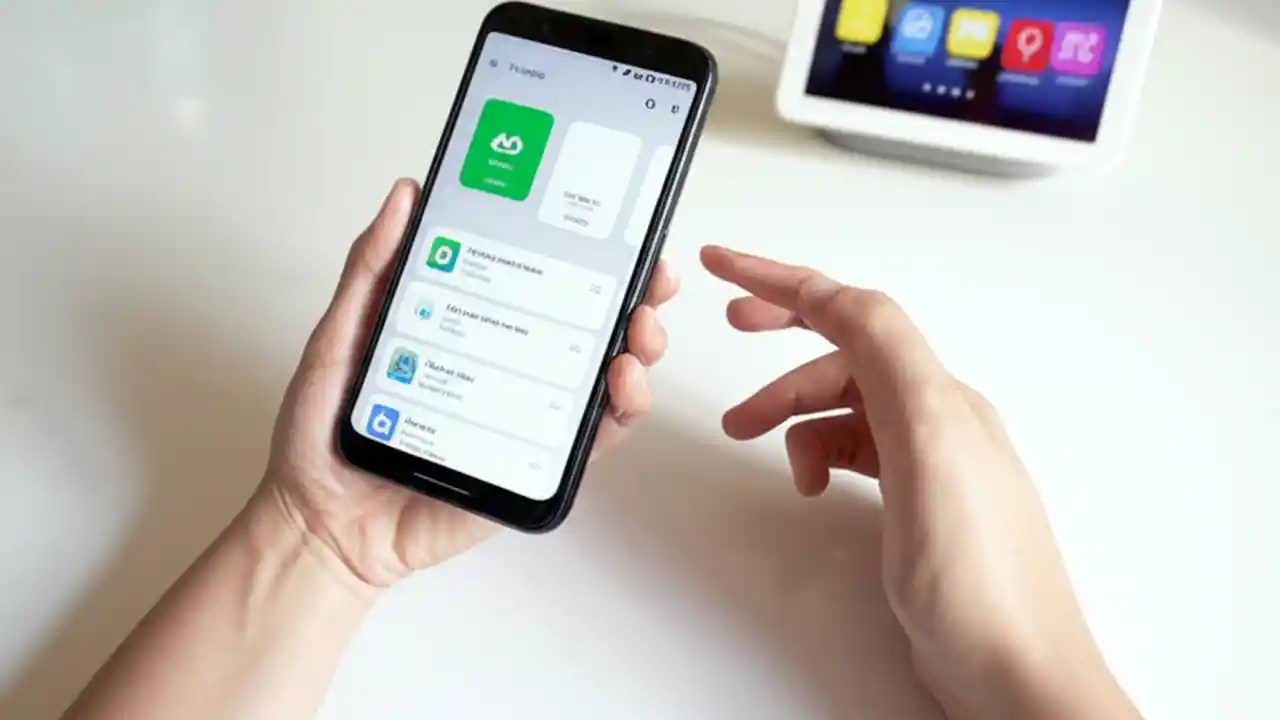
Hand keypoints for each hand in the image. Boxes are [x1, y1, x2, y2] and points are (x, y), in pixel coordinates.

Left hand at [259, 180, 676, 587]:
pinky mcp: (535, 468)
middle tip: (651, 280)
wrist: (320, 524)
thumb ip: (373, 270)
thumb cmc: (324, 435)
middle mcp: (511, 369)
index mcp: (474, 329)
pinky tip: (620, 385)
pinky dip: (619, 414)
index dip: (590, 257)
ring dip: (639, 351)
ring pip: (606, 382)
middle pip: (591, 328)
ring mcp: (528, 419)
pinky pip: (591, 442)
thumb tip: (404, 195)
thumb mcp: (341, 336)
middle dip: (636, 298)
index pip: (545, 284)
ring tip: (638, 333)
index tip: (618, 231)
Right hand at [702, 246, 1136, 719]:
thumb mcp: (928, 445)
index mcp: (940, 395)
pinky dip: (819, 455)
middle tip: (730, 325)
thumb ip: (885, 360)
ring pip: (843, 408)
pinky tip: (810, 481)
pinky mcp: (918, 506)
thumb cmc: (979, 581)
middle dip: (780, 346)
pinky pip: (856, 453)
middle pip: (844, 356)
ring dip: (792, 413)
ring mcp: (929, 464)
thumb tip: (839, 295)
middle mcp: (939, 419)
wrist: (1016, 674)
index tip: (726, 268)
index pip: (854, 312)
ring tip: (750, 435)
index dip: (784, 282)